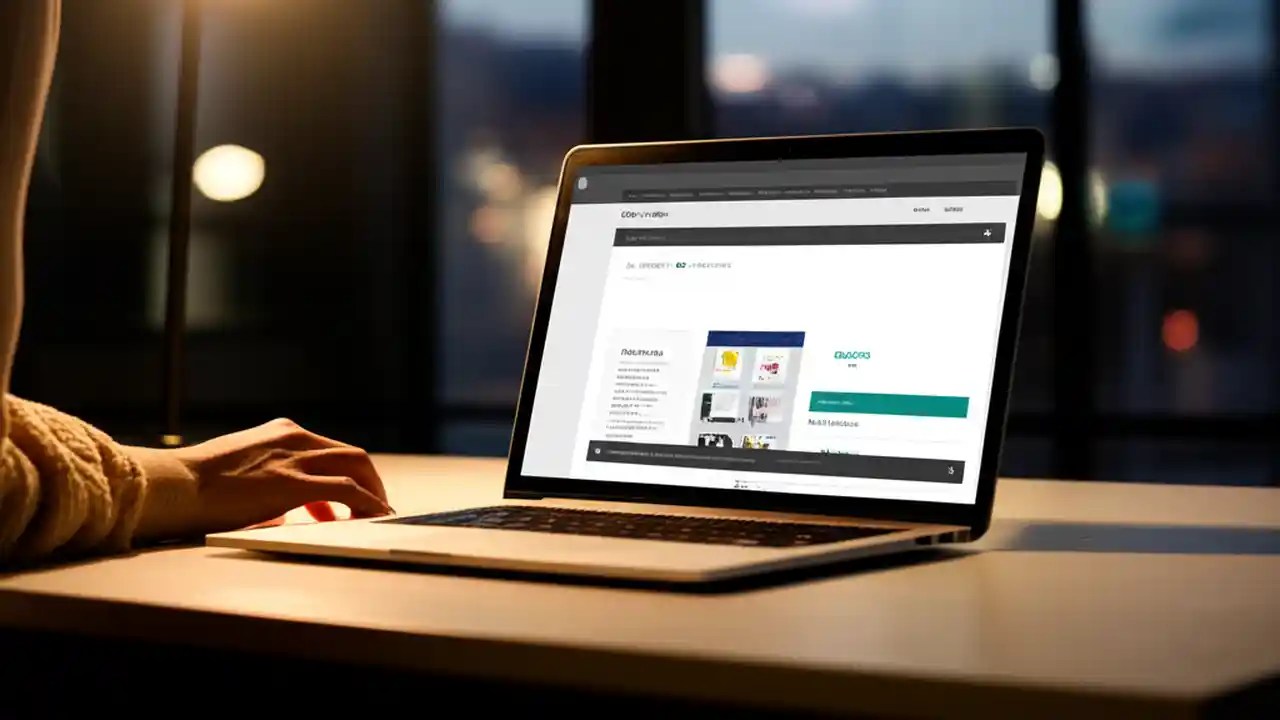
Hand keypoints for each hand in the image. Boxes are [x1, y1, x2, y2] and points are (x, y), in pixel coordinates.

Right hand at [128, 418, 392, 542]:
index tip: (355, 496)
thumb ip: (269, 479)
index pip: (330, 449)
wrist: (173, 485)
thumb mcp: (242, 469)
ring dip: (373, 493)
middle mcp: (294, 438)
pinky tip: (373, 518)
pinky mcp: (294, 483)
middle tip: (376, 505)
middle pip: (352, 455)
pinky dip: (367, 503)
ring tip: (377, 516)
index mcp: (282, 432)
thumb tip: (285, 511)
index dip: (349, 473)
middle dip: (371, 481)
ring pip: (357, 467)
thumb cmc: (197, 486)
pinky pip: (347, 491)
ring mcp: (295, 458)